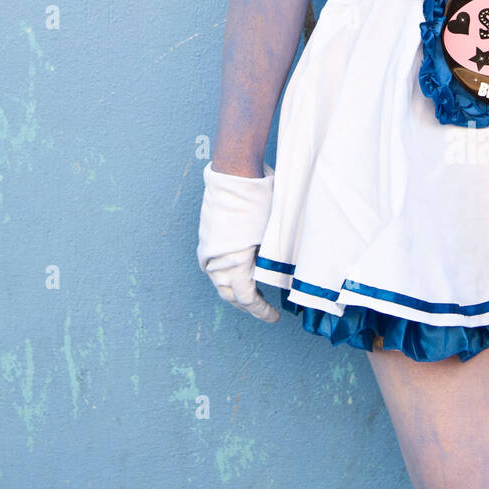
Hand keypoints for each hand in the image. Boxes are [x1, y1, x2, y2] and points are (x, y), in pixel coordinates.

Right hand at [197, 161, 279, 323]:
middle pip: (230, 294)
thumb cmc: (259, 201)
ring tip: (254, 290)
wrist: (235, 172)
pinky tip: (242, 268)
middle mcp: (216, 261)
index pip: (247, 299)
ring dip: (236, 289)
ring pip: (220, 281)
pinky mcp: (207, 237)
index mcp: (234, 264)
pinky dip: (228, 272)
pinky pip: (215, 264)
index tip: (274, 317)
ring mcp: (208, 249)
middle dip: (247, 304)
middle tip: (265, 307)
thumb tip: (280, 277)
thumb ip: (272, 262)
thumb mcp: (272, 235)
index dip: (261, 311)